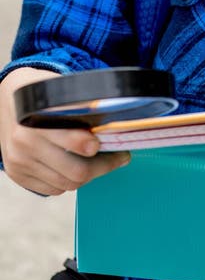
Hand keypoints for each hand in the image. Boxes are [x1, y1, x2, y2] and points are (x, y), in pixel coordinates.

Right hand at [0, 67, 130, 195]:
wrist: (5, 99)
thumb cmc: (40, 94)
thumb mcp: (59, 90)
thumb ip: (81, 105)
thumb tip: (113, 117)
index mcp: (37, 120)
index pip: (76, 144)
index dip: (100, 149)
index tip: (118, 146)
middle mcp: (25, 144)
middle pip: (76, 172)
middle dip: (103, 167)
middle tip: (119, 158)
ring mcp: (19, 162)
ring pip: (66, 184)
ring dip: (87, 176)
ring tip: (99, 162)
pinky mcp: (17, 174)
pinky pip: (52, 189)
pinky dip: (67, 181)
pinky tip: (75, 167)